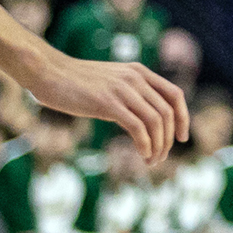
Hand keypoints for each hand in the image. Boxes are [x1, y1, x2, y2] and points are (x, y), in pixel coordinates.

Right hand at [23, 52, 187, 163]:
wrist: (48, 72)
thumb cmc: (76, 82)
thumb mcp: (111, 82)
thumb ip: (129, 93)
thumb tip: (143, 119)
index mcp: (139, 72)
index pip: (175, 95)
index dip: (183, 118)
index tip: (182, 138)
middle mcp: (135, 78)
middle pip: (168, 112)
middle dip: (169, 139)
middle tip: (161, 157)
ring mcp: (122, 89)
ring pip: (156, 121)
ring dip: (159, 146)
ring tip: (152, 161)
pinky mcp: (107, 103)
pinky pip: (137, 127)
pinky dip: (145, 145)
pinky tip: (143, 154)